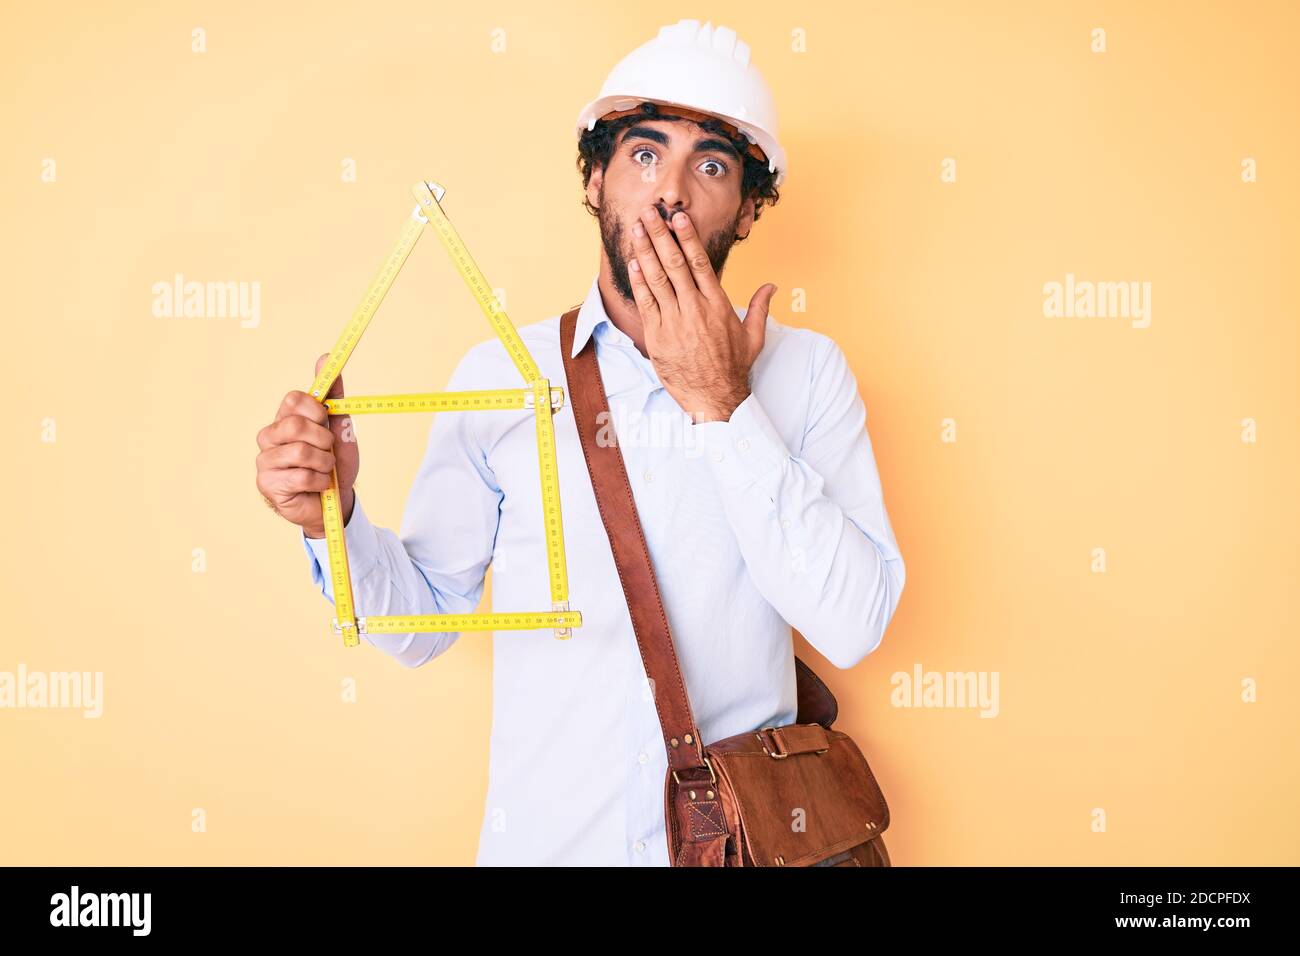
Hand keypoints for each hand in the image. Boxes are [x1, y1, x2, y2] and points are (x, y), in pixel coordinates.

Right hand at [255, 353, 358, 537]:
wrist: (336, 502)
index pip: (294, 399)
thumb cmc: (334, 465)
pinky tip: (317, 485)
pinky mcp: (267, 483)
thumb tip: (326, 357)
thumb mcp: (341, 429)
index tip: (327, 421)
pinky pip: (300, 476)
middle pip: (294, 424)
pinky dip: (319, 481)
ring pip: (299, 451)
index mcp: (286, 418)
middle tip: (329, 450)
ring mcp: (265, 460)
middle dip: (323, 439)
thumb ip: (334, 397)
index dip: (316, 409)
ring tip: (325, 470)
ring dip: (324, 463)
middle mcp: (270, 436)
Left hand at [627, 204, 775, 421]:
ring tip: (637, 228)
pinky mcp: (657, 336)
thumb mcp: (754, 337)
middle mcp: (695, 309)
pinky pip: (646, 303)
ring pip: (657, 279)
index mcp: (717, 304)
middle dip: (661, 235)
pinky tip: (633, 262)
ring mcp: (674, 322)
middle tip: (650, 212)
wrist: (714, 398)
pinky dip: (639, 281)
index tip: (679, 217)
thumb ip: (760, 308)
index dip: (687, 237)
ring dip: (645, 251)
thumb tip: (772, 286)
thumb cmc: (733, 368)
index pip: (700, 263)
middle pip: (674, 263)